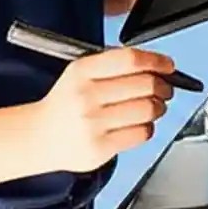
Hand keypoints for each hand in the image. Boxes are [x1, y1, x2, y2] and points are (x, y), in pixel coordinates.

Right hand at [30, 47, 176, 172]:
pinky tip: (139, 124)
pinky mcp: (100, 148)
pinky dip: (148, 127)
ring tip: (154, 107)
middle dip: (163, 86)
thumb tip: (156, 65)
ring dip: (159, 107)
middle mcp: (87, 95)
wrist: (39, 137)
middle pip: (145, 84)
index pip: (131, 60)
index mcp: (82, 71)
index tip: (168, 66)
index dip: (157, 61)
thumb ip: (114, 65)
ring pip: (148, 109)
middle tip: (164, 89)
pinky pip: (142, 133)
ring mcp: (93, 123)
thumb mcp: (80, 73)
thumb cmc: (66, 104)